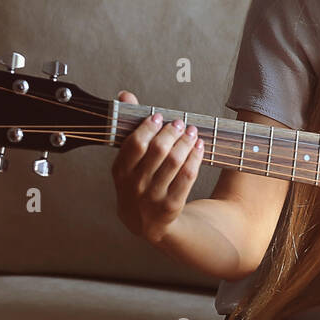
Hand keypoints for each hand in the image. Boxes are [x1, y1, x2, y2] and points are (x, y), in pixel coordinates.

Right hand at [110, 90, 204, 243]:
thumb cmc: (138, 184)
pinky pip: (187, 177)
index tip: (159, 116)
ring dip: (186, 143)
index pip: (134, 144)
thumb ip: (129, 128)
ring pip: (174, 162)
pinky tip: (199, 148)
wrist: (146, 224)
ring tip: (192, 132)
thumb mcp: (128, 161)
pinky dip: (195, 158)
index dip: (148, 127)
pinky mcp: (171, 206)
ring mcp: (152, 198)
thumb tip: (124, 95)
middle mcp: (134, 186)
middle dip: (172, 132)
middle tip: (181, 123)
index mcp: (120, 172)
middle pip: (157, 151)